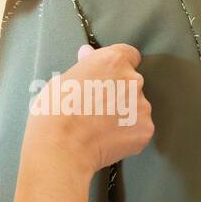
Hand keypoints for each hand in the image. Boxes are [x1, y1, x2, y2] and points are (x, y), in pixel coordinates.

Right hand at [23, 43, 154, 175]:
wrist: (61, 148)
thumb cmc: (55, 112)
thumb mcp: (63, 79)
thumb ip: (85, 66)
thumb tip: (88, 53)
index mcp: (114, 61)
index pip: (129, 55)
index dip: (118, 67)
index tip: (108, 78)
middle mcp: (133, 80)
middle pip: (132, 82)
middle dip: (119, 92)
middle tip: (97, 108)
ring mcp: (142, 107)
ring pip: (137, 107)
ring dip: (125, 114)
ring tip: (100, 127)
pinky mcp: (145, 130)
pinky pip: (139, 129)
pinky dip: (128, 134)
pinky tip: (108, 140)